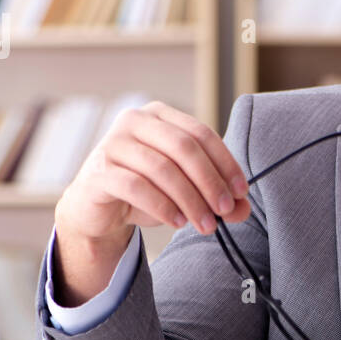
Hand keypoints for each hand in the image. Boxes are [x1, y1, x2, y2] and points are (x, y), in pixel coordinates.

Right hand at [55, 100, 251, 245]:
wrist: (96, 208)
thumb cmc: (144, 191)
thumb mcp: (184, 191)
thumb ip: (214, 196)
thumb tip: (243, 208)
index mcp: (159, 115)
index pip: (201, 133)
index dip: (225, 162)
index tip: (240, 192)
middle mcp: (134, 121)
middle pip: (184, 147)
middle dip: (210, 181)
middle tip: (225, 210)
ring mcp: (113, 143)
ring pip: (162, 169)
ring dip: (190, 200)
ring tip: (205, 224)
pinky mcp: (98, 171)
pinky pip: (137, 187)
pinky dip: (163, 206)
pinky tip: (177, 222)